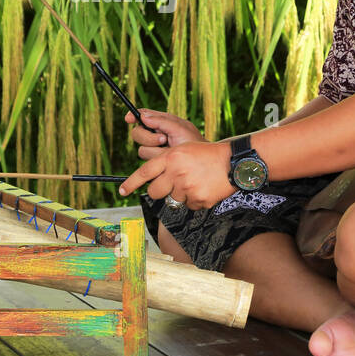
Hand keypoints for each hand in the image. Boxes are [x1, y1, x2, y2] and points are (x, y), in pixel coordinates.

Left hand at [118, 141, 235, 211]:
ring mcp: (187, 187)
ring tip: (196, 181)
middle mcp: (176, 172)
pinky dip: (194, 200)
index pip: (144, 172)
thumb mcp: (183, 150)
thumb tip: (151, 181)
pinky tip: (204, 188)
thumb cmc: (206, 155)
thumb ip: (166, 163)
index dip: (130, 183)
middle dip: (159, 191)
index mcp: (171, 157)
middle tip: (171, 185)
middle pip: (154, 192)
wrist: (233, 163)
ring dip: (181, 194)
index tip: (122, 192)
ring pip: (173, 199)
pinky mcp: (198, 199)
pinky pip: (188, 205)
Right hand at [125, 108, 204, 159]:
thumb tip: (143, 116)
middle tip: (164, 139)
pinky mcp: (155, 162)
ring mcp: (154, 149)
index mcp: (161, 122)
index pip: (142, 116)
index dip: (133, 116)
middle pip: (137, 134)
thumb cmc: (193, 142)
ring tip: (171, 150)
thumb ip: (161, 121)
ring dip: (156, 150)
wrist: (200, 162)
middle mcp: (155, 134)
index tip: (129, 119)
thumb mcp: (180, 128)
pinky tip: (168, 159)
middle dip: (149, 137)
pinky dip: (158, 159)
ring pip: (142, 150)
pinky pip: (147, 162)